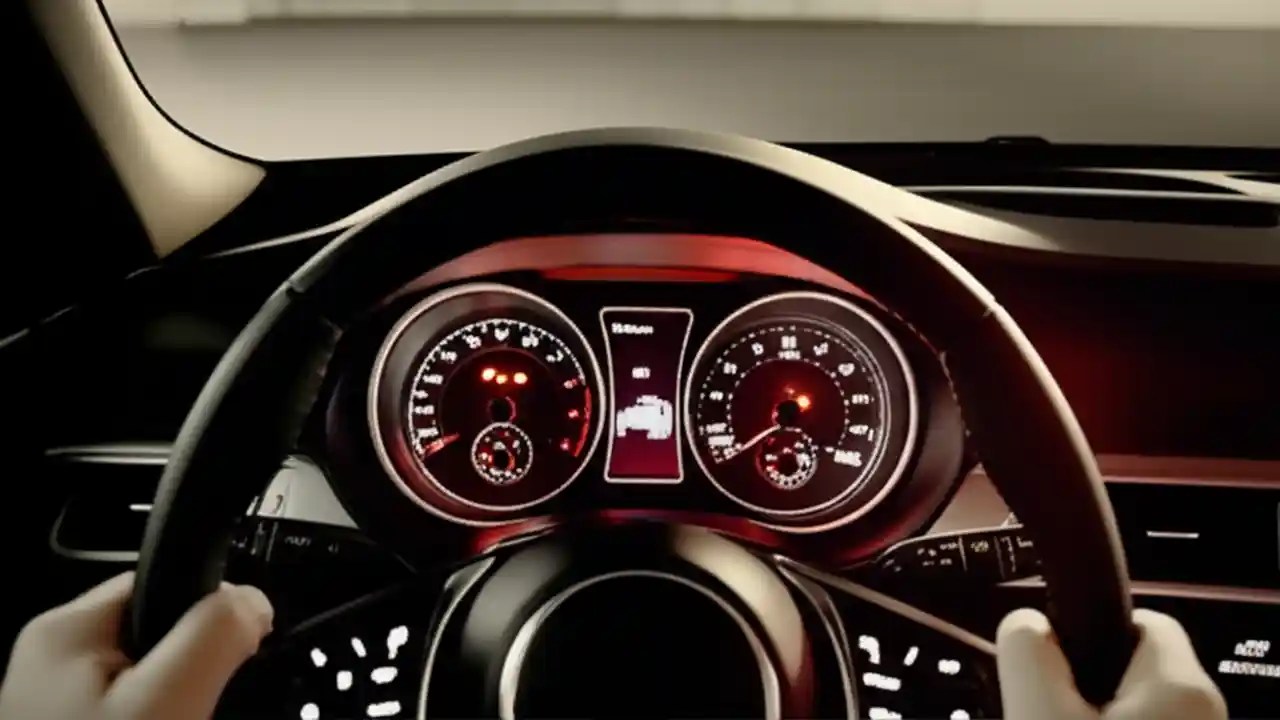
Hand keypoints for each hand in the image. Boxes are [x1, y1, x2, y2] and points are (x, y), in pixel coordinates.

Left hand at [0, 572, 272, 719]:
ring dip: (173, 705)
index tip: (224, 664)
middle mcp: (48, 661)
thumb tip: (252, 599)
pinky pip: (127, 713)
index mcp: (64, 632)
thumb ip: (214, 636)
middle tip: (190, 716)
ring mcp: (51, 705)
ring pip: (145, 680)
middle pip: (156, 634)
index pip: (160, 583)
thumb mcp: (170, 702)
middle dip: (189, 671)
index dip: (205, 617)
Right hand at [997, 607, 1226, 719]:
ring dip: (1090, 714)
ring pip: (1134, 708)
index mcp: (1182, 686)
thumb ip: (1026, 651)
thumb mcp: (1038, 712)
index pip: (1144, 618)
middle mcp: (1205, 715)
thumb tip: (1024, 624)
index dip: (1091, 625)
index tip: (1056, 654)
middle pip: (1133, 668)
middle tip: (1047, 710)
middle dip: (1085, 681)